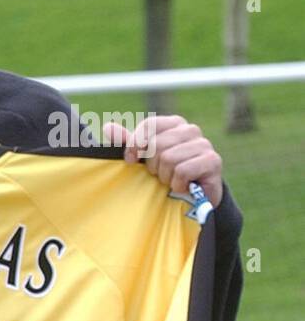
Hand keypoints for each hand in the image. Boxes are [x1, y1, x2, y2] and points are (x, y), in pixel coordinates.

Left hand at [102, 115, 223, 207]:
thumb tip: (108, 128)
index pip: (149, 125)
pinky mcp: (213, 161)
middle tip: (160, 174)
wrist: (193, 197)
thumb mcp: (144, 159)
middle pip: (157, 144)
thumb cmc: (166, 174)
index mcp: (174, 124)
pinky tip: (183, 186)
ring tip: (172, 180)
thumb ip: (128, 143)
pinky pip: (183, 171)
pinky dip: (178, 184)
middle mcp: (190, 130)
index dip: (135, 144)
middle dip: (152, 166)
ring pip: (169, 158)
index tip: (131, 160)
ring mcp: (204, 144)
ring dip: (165, 176)